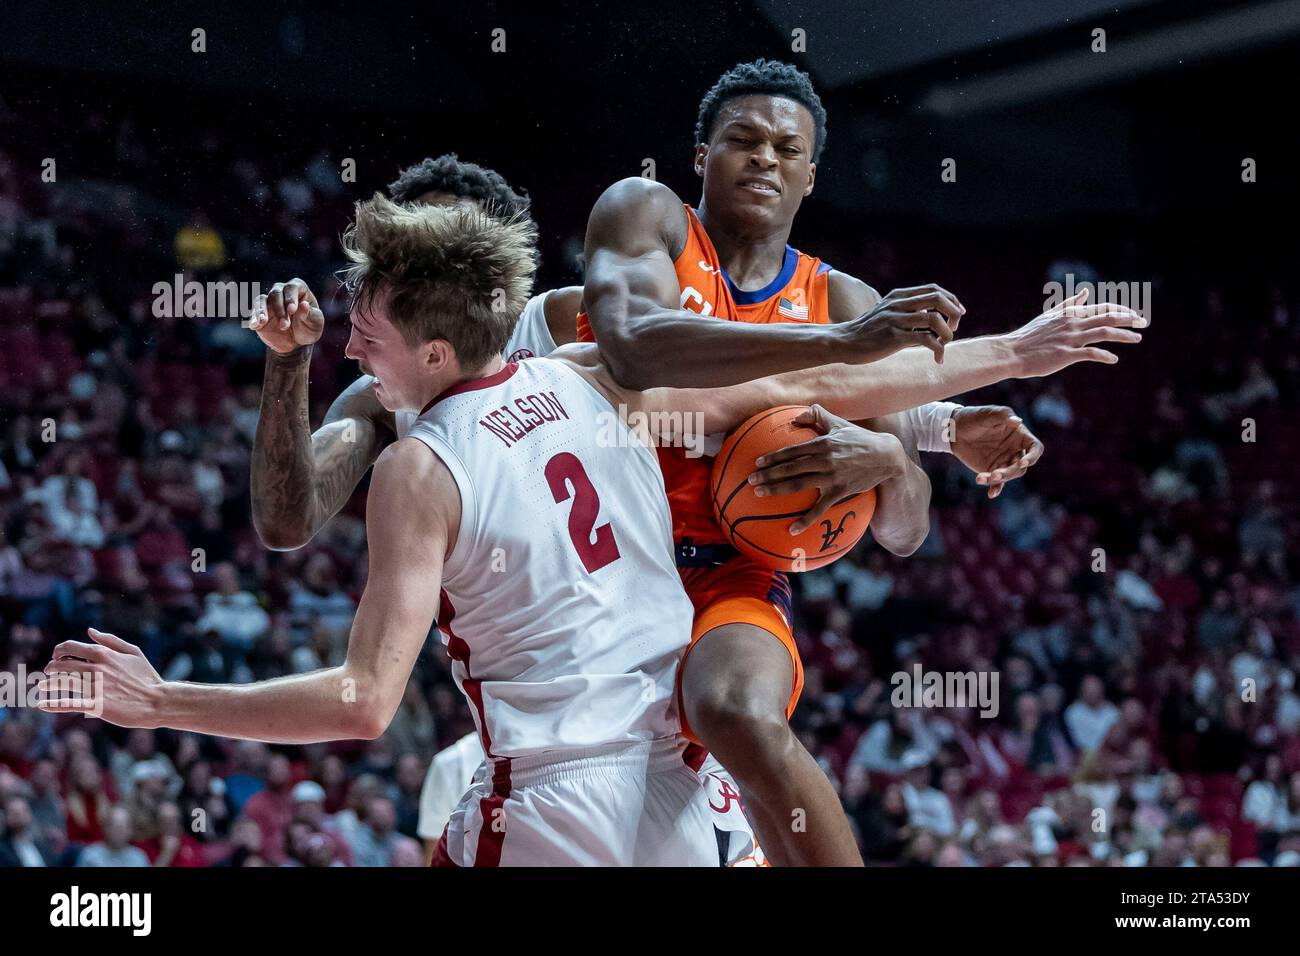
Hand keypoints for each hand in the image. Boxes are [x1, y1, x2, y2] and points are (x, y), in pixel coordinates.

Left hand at [39, 628, 164, 728]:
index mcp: (104, 654)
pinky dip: (53, 704)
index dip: (59, 650)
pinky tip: (42, 704)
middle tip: (49, 671)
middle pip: (62, 664)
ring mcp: (95, 687)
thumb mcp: (133, 652)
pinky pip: (68, 704)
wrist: (157, 701)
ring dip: (48, 683)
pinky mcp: (96, 705)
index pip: (70, 647)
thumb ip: (110, 640)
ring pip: (61, 682)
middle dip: (51, 667)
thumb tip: (89, 631)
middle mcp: (97, 669)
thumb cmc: (147, 676)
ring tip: (42, 686)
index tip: (56, 656)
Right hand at [248, 278, 324, 354]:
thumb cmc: (309, 328)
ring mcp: (269, 301)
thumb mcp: (315, 324)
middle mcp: (282, 291)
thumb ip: (311, 315)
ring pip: (261, 300)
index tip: (292, 310)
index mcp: (298, 289)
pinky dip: (254, 318)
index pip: (292, 287)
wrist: (297, 342)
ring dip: (262, 311)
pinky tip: (255, 326)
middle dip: (279, 310)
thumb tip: (304, 305)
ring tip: (263, 322)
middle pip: (276, 293)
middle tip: (285, 326)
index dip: (291, 298)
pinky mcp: (259, 313)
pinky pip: (253, 312)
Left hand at [748, 404, 904, 533]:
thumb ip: (818, 415)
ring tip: (759, 493)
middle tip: (750, 480)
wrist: (887, 458)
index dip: (773, 457)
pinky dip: (805, 520)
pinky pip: (819, 508)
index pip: (792, 451)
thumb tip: (797, 416)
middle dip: (768, 474)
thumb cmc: (860, 439)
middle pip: (790, 468)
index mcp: (822, 443)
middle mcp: (824, 460)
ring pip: (798, 485)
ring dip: (777, 490)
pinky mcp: (840, 492)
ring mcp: (831, 477)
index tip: (758, 463)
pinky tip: (792, 528)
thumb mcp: (839, 424)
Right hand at [842, 284, 965, 364]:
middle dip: (954, 313)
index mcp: (898, 295)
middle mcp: (898, 304)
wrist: (843, 342)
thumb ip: (906, 310)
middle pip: (938, 299)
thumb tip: (932, 316)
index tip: (958, 315)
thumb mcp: (886, 312)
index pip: (934, 289)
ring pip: (935, 319)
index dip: (952, 300)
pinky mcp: (894, 337)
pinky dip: (938, 350)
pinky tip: (938, 359)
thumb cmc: (867, 332)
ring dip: (948, 333)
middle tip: (954, 328)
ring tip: (945, 345)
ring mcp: (896, 320)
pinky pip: (926, 340)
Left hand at [950, 405, 1043, 498]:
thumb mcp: (989, 413)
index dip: (1033, 456)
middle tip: (995, 474)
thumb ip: (1004, 416)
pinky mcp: (992, 470)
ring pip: (1009, 476)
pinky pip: (997, 483)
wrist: (954, 429)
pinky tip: (991, 494)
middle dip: (1010, 472)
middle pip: (1021, 466)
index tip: (1023, 462)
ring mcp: (1004, 462)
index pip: (1035, 448)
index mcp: (1020, 436)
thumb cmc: (975, 417)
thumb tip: (1018, 422)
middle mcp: (1015, 450)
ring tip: (981, 478)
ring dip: (998, 479)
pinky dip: (995, 488)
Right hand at [1008, 287, 1144, 377]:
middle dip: (1129, 319)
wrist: (1012, 352)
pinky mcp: (1065, 354)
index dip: (1121, 310)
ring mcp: (1070, 339)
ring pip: (1104, 333)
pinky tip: (1113, 359)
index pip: (1102, 308)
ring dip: (1123, 335)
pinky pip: (1090, 353)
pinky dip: (1104, 356)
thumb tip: (1085, 292)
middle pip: (1108, 318)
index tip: (1134, 315)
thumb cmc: (1029, 336)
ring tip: (1137, 338)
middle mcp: (1073, 324)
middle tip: (1144, 323)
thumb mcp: (1050, 315)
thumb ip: (1069, 304)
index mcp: (1070, 314)